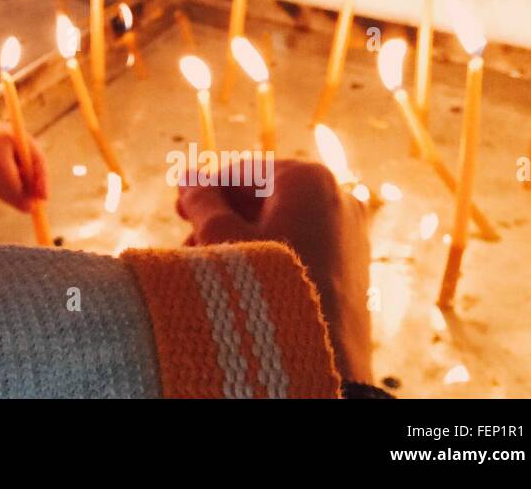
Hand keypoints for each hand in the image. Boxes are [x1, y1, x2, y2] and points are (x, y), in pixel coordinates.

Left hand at [0, 120, 48, 211]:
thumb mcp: (4, 175)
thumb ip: (18, 192)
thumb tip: (30, 207)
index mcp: (14, 139)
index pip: (35, 159)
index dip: (42, 179)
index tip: (44, 197)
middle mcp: (6, 147)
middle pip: (25, 170)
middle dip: (31, 188)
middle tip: (37, 205)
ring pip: (12, 179)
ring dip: (20, 194)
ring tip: (28, 209)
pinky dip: (7, 194)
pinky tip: (18, 206)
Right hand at [176, 159, 372, 383]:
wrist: (320, 358)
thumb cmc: (269, 287)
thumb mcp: (222, 237)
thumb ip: (203, 201)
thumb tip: (188, 178)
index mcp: (309, 178)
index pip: (244, 172)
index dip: (205, 188)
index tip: (178, 209)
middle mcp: (337, 197)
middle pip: (264, 198)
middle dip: (222, 218)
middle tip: (188, 241)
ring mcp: (349, 232)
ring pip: (282, 223)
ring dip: (241, 238)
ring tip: (207, 265)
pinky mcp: (352, 264)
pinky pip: (302, 245)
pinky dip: (270, 253)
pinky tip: (240, 278)